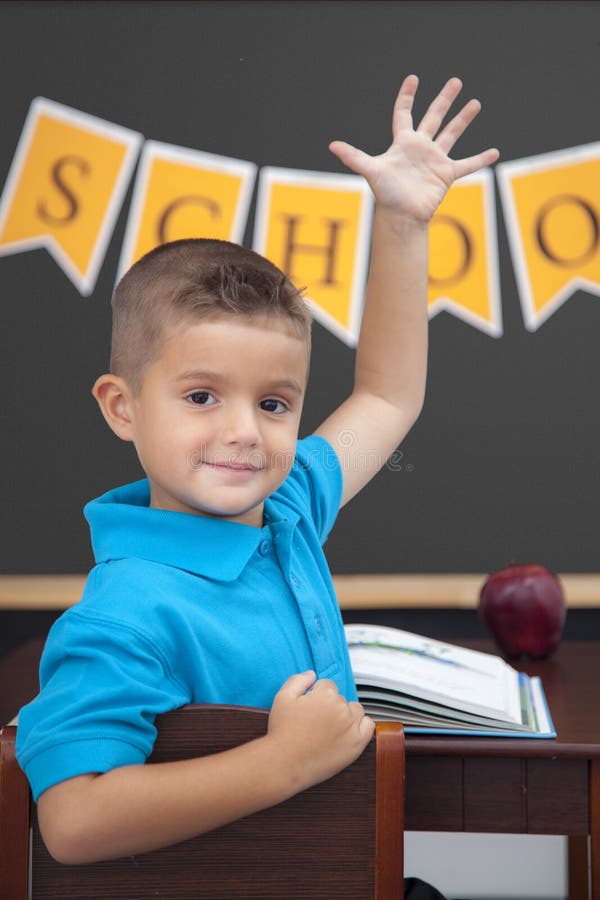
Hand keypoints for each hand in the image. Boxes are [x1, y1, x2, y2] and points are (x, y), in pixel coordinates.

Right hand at [267, 671, 373, 791]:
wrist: (284, 763)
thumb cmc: (282, 731)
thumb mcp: (282, 697)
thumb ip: (298, 680)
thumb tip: (312, 675)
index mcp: (326, 694)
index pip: (327, 685)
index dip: (316, 695)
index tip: (309, 709)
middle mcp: (342, 708)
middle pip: (340, 698)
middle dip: (330, 706)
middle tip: (316, 722)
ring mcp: (351, 727)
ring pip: (355, 710)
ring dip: (346, 714)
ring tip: (330, 728)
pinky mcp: (357, 744)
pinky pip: (369, 725)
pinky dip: (362, 725)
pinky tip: (348, 731)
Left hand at [329, 75, 498, 222]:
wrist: (401, 216)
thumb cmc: (385, 194)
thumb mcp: (371, 170)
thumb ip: (354, 156)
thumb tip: (332, 146)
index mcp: (403, 142)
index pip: (404, 113)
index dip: (407, 96)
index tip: (413, 79)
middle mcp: (420, 148)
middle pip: (434, 117)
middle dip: (444, 99)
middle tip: (455, 81)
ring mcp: (434, 160)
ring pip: (451, 134)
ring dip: (463, 119)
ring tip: (475, 103)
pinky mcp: (446, 174)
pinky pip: (467, 164)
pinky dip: (480, 159)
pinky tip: (494, 152)